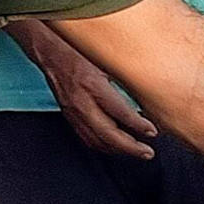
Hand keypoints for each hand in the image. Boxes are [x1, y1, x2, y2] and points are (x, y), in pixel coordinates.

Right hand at [19, 22, 154, 157]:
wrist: (50, 51)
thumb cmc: (79, 50)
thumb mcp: (105, 58)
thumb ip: (125, 74)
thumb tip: (150, 86)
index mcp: (92, 85)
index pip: (119, 112)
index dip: (137, 125)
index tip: (152, 132)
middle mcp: (81, 102)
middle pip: (107, 134)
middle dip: (130, 147)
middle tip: (147, 152)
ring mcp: (73, 111)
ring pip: (96, 140)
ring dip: (118, 150)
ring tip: (137, 152)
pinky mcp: (69, 116)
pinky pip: (86, 137)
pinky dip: (103, 145)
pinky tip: (115, 146)